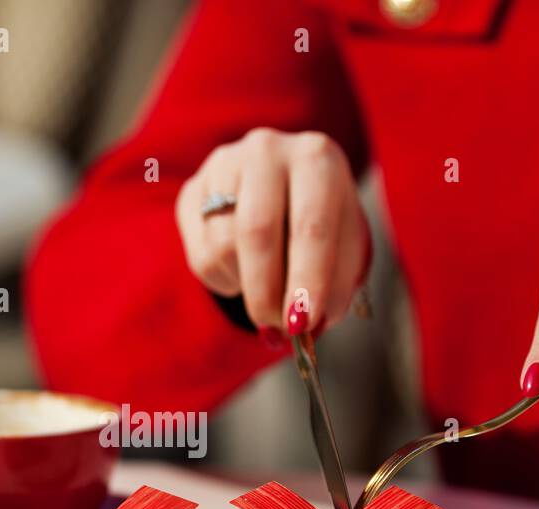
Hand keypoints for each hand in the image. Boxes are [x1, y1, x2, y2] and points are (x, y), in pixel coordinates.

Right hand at [175, 128, 369, 346]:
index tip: (302, 322)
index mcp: (316, 156)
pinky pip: (200, 254)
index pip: (311, 225)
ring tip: (266, 286)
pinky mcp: (192, 190)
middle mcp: (267, 150)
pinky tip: (242, 269)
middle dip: (267, 293)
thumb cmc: (321, 222)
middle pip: (257, 232)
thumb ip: (336, 285)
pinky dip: (223, 280)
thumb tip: (311, 326)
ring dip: (246, 287)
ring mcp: (223, 165)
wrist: (283, 189)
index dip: (307, 278)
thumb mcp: (345, 248)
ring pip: (224, 247)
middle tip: (276, 328)